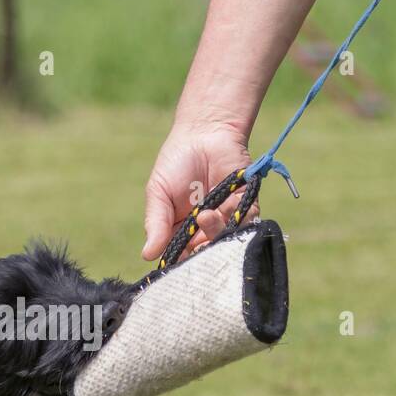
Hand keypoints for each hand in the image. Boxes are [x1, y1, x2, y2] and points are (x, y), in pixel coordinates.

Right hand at [142, 122, 254, 261]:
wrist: (204, 133)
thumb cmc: (176, 163)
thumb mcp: (158, 193)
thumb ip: (156, 223)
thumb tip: (147, 255)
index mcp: (181, 231)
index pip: (183, 257)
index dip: (184, 262)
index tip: (180, 258)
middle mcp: (205, 229)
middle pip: (208, 253)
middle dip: (204, 250)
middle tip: (197, 239)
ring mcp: (227, 218)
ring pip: (228, 240)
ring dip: (218, 232)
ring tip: (206, 214)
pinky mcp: (246, 205)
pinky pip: (248, 221)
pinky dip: (238, 217)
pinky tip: (226, 203)